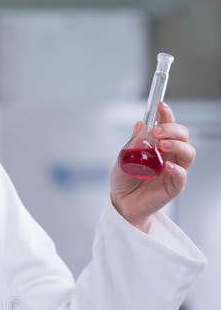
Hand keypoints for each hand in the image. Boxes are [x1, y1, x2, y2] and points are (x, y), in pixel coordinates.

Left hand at [110, 102, 195, 231]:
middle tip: (157, 131)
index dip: (167, 115)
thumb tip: (142, 124)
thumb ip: (134, 143)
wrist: (121, 203)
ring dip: (177, 145)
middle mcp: (169, 156)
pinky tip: (166, 166)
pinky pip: (182, 176)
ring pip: (188, 153)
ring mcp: (173, 170)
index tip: (160, 105)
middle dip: (172, 129)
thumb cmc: (124, 180)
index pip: (169, 126)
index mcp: (158, 145)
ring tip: (162, 145)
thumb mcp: (123, 158)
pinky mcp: (173, 187)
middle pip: (183, 136)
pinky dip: (177, 170)